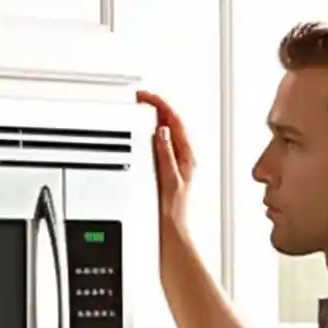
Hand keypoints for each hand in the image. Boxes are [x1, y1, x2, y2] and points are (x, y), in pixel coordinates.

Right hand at [136, 90, 194, 227]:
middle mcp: (183, 157)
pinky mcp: (167, 168)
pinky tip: (144, 131)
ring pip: (167, 131)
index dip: (161, 105)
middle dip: (157, 106)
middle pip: (172, 122)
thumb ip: (166, 154)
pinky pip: (161, 143)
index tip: (146, 97)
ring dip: (155, 117)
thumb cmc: (173, 211)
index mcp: (186, 156)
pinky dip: (152, 132)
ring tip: (142, 108)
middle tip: (141, 98)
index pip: (175, 121)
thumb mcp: (169, 179)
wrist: (170, 230)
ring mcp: (175, 162)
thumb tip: (163, 131)